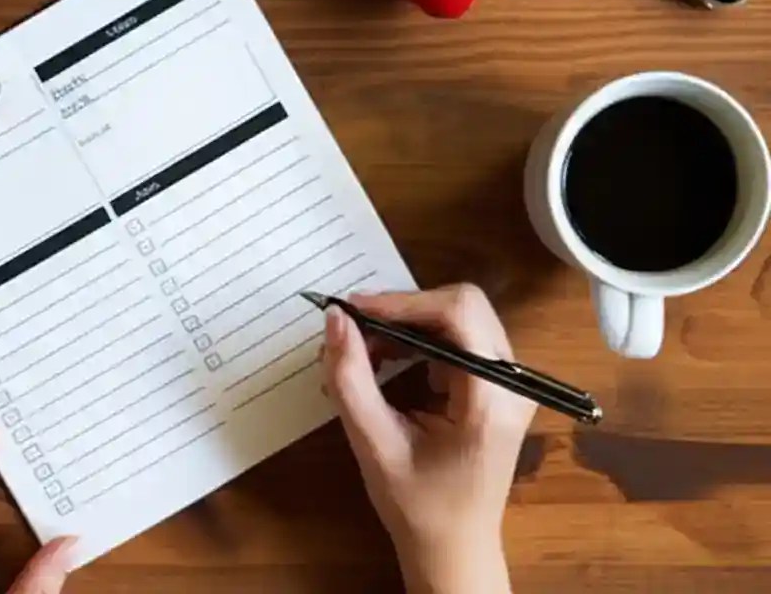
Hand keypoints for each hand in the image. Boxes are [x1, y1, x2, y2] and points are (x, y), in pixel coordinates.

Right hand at [320, 284, 535, 593]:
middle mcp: (513, 382)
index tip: (354, 311)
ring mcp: (511, 382)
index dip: (404, 301)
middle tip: (355, 332)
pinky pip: (461, 339)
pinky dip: (420, 339)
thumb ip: (351, 379)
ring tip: (366, 352)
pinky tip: (389, 362)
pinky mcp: (498, 386)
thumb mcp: (373, 443)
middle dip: (402, 310)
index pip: (459, 313)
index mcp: (491, 398)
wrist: (453, 546)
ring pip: (460, 318)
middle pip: (462, 307)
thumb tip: (336, 320)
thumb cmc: (416, 504)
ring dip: (408, 324)